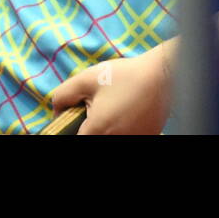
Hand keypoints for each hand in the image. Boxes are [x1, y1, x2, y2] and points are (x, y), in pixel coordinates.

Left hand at [49, 42, 176, 134]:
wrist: (162, 76)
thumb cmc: (124, 76)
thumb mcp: (86, 79)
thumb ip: (63, 95)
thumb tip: (56, 111)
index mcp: (97, 131)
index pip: (75, 139)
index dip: (69, 128)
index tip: (74, 117)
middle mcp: (115, 141)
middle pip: (92, 137)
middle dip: (88, 126)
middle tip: (95, 108)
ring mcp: (132, 141)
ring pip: (110, 136)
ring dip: (106, 127)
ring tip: (114, 108)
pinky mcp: (146, 138)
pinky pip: (126, 135)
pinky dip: (122, 127)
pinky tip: (127, 111)